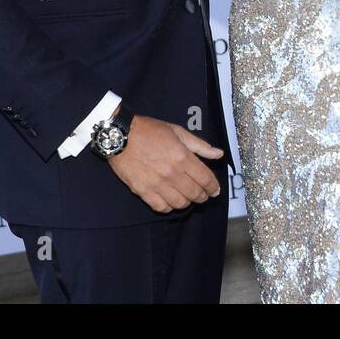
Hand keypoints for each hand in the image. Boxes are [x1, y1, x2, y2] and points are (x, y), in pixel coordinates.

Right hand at [106, 114, 223, 211]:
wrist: (120, 136)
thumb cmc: (149, 130)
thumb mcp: (177, 132)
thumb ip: (200, 145)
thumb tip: (219, 154)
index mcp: (182, 157)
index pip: (205, 179)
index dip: (213, 187)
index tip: (215, 190)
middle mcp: (172, 173)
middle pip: (195, 194)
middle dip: (203, 196)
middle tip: (202, 194)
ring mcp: (157, 184)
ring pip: (180, 203)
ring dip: (187, 201)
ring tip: (186, 196)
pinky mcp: (143, 191)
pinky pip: (161, 208)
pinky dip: (169, 207)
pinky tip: (170, 200)